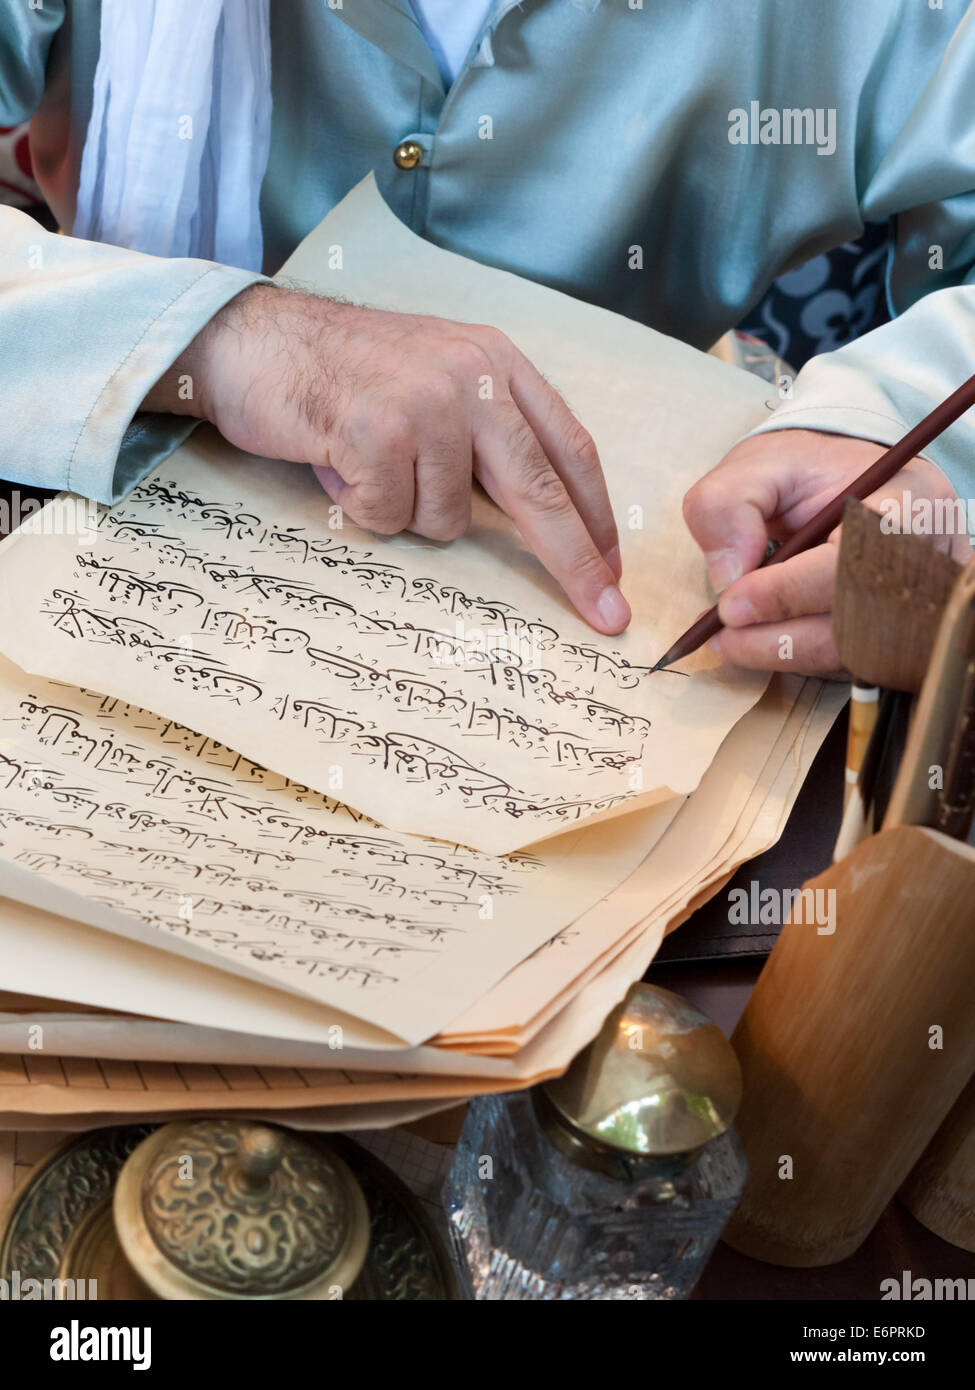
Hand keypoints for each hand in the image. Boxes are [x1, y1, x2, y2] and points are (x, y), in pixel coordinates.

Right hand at [143, 284, 628, 633]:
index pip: (569, 449)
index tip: (612, 569)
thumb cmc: (343, 375)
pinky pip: (390, 516)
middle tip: (608, 614)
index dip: (595, 517)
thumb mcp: (435, 382)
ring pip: (448, 519)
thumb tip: (540, 519)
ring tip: (366, 467)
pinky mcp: (378, 430)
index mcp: (498, 363)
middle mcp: (473, 376)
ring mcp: (426, 402)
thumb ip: (488, 434)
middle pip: (540, 492)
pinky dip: (360, 507)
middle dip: (574, 563)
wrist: (251, 340)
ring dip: (404, 511)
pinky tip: (338, 465)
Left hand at [682, 429, 971, 675]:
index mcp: (905, 502)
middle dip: (781, 636)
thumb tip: (728, 575)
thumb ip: (730, 503)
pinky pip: (850, 666)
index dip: (788, 591)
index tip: (731, 604)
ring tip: (733, 641)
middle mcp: (925, 558)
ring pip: (853, 654)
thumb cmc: (805, 474)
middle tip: (724, 635)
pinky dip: (800, 660)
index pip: (855, 559)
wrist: (842, 486)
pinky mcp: (902, 636)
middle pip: (858, 619)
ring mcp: (919, 603)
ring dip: (785, 655)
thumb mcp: (760, 465)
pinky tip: (763, 643)